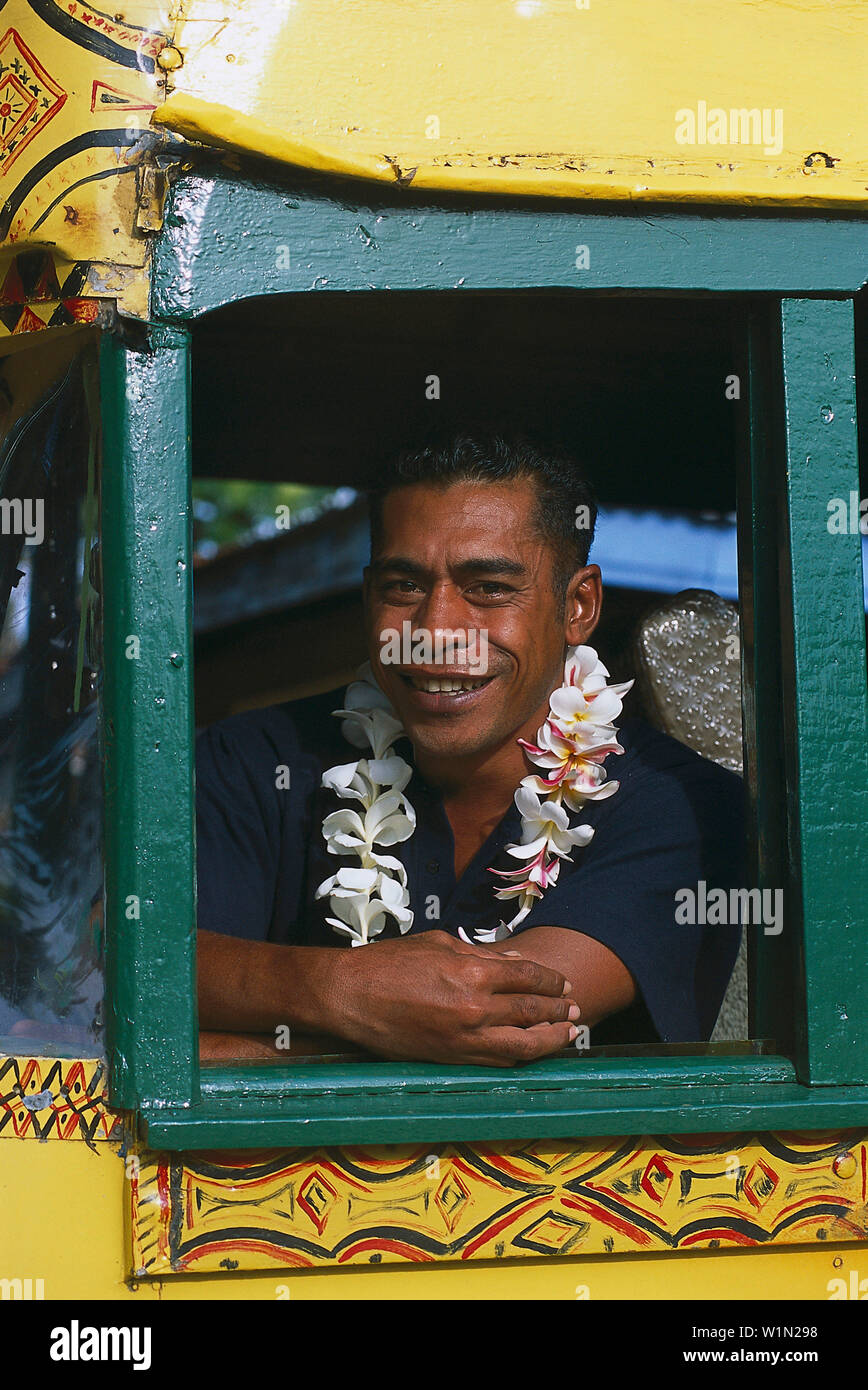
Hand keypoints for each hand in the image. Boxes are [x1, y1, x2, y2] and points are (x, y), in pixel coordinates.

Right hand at [324, 929, 579, 1065]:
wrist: (350, 996)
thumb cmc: (390, 963)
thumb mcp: (439, 944)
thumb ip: (481, 954)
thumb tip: (514, 961)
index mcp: (471, 972)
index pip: (527, 977)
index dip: (550, 981)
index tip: (562, 982)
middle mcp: (473, 1009)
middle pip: (531, 1012)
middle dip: (558, 1010)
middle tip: (574, 1008)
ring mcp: (463, 1039)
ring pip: (523, 1046)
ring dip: (550, 1039)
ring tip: (566, 1033)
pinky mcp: (451, 1058)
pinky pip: (497, 1061)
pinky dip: (520, 1056)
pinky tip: (531, 1049)